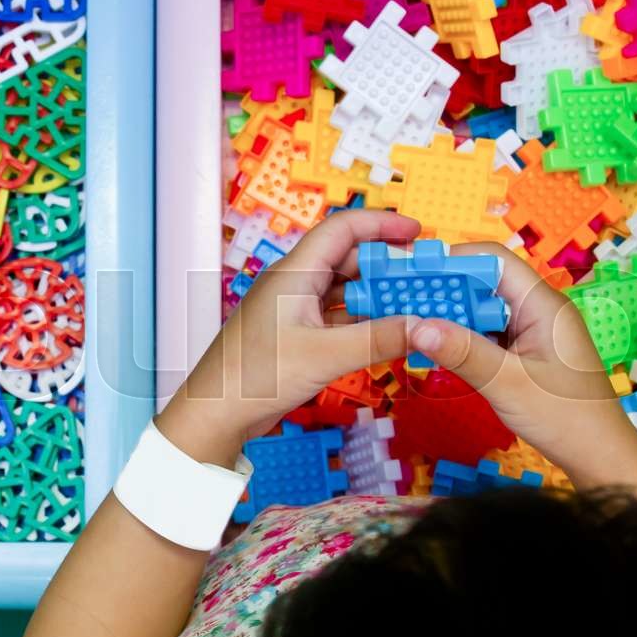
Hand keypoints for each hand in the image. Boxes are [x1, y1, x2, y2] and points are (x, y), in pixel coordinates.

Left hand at [156, 210, 425, 468]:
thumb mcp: (325, 356)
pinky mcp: (295, 333)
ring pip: (343, 290)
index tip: (415, 231)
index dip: (381, 224)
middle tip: (420, 278)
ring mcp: (293, 308)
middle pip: (347, 258)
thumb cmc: (252, 377)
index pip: (343, 228)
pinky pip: (336, 316)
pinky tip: (384, 333)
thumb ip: (378, 339)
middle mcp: (293, 284)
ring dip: (375, 296)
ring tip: (410, 306)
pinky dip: (361, 321)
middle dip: (385, 265)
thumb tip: (421, 327)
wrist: (216, 413)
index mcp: (294, 273)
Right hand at [403, 243, 636, 501]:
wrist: (600, 456)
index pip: (493, 261)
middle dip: (443, 288)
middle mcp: (537, 309)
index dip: (452, 260)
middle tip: (398, 298)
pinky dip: (462, 337)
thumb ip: (463, 353)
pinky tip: (434, 346)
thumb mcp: (508, 384)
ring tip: (408, 320)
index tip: (410, 271)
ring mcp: (532, 331)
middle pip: (485, 282)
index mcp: (542, 304)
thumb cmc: (565, 418)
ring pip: (483, 309)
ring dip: (450, 314)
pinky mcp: (525, 352)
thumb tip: (416, 326)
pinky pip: (488, 333)